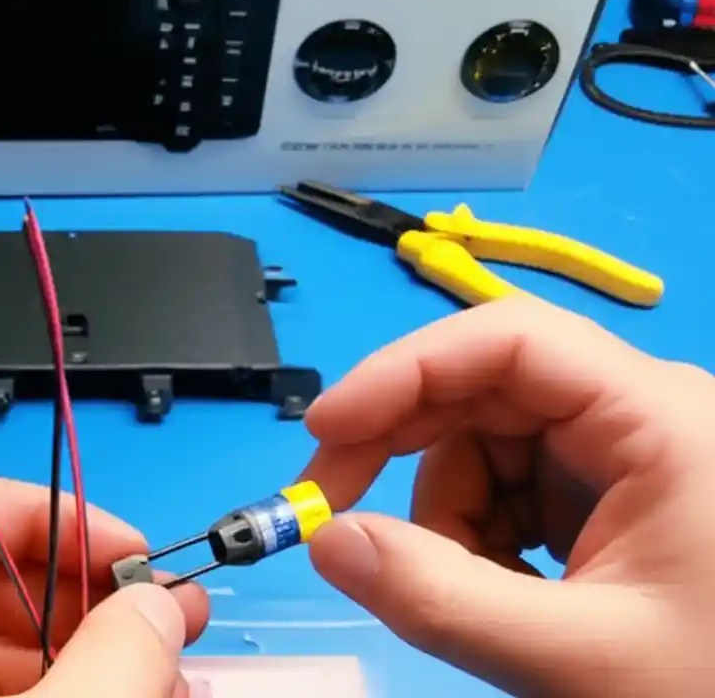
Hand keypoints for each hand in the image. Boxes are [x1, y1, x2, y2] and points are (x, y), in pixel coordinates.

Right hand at [298, 297, 714, 696]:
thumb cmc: (707, 690)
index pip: (511, 341)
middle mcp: (638, 415)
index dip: (406, 370)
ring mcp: (621, 457)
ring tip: (476, 599)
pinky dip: (475, 541)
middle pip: (483, 392)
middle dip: (401, 451)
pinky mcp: (605, 498)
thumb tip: (326, 541)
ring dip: (446, 520)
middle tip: (330, 510)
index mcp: (658, 418)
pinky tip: (507, 597)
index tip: (326, 428)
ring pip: (481, 449)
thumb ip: (442, 601)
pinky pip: (504, 492)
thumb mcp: (575, 657)